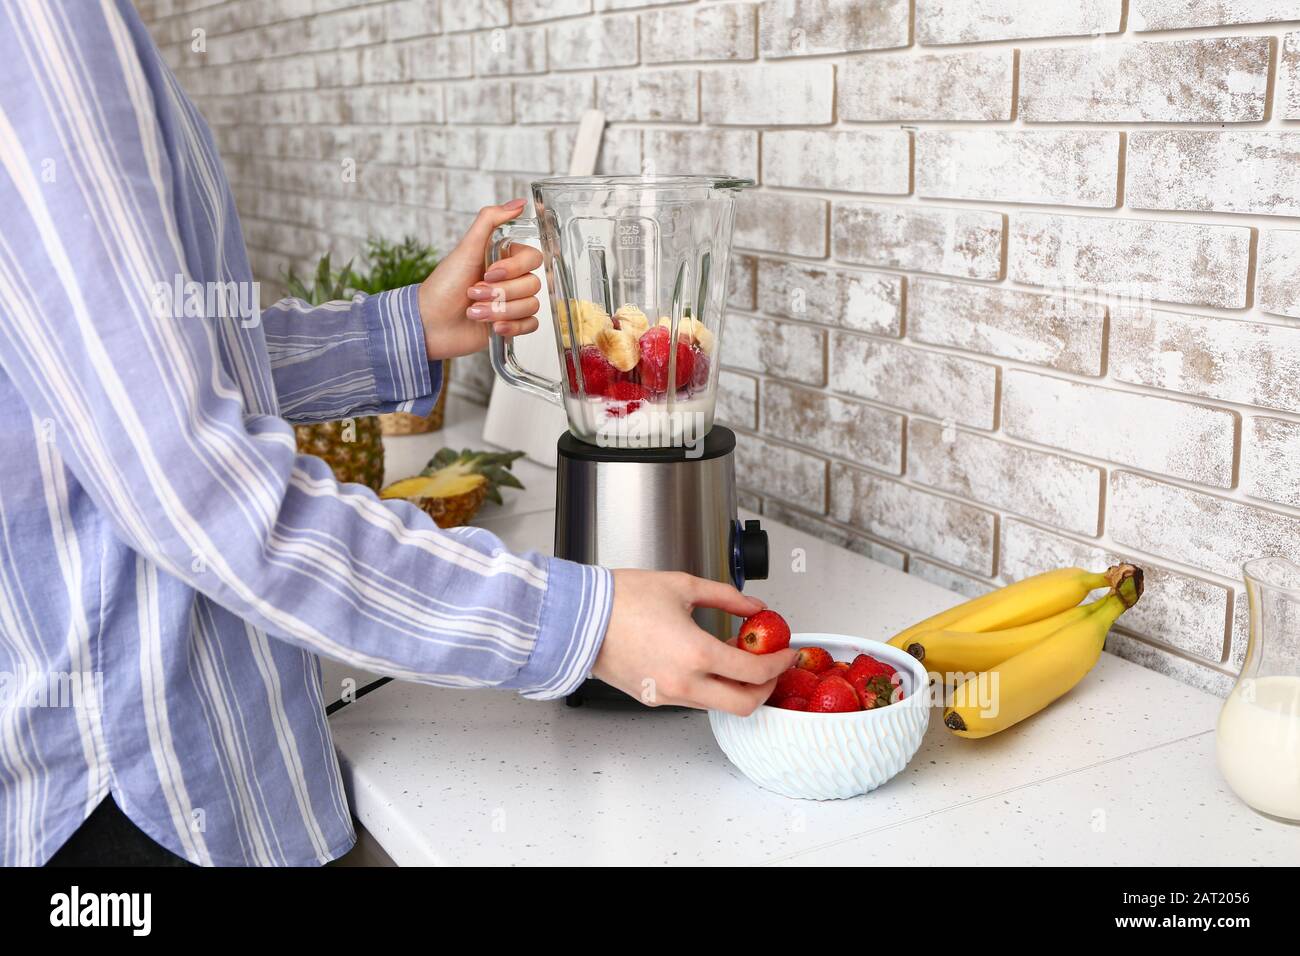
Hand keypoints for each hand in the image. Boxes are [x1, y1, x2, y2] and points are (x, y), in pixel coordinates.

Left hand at [417, 199, 543, 360]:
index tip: (489, 272)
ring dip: (500, 310)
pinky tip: (493, 327)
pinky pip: (531, 325)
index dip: (513, 268)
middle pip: (533, 284)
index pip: (532, 258)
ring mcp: (512, 304)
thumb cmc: (443, 286)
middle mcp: (511, 280)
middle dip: (501, 292)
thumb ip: (490, 221)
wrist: (430, 323)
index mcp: (504, 259)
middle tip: (474, 293)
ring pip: (531, 305)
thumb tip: (518, 203)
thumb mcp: (465, 248)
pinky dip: (512, 326)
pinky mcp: (511, 326)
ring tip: (475, 311)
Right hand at [592, 570, 796, 715]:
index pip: (755, 672)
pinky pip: (693, 699)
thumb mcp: (683, 586)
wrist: (578, 618)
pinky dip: (711, 686)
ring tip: (736, 656)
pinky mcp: (653, 698)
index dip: (779, 663)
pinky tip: (707, 661)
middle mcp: (684, 683)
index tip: (786, 651)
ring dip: (737, 687)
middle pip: (744, 705)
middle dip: (765, 688)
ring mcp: (668, 695)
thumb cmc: (621, 599)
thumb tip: (754, 606)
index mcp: (696, 654)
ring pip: (718, 705)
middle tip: (770, 666)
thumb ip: (727, 598)